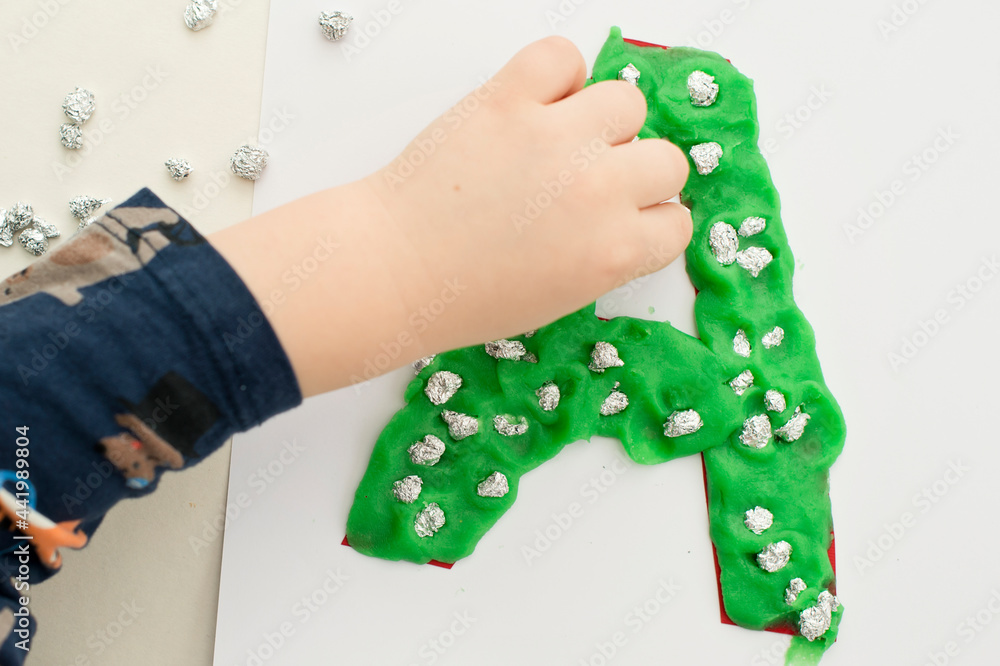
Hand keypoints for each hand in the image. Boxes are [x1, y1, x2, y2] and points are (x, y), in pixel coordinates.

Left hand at [364, 36, 691, 354]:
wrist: (395, 270)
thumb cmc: (464, 296)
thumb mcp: (559, 296)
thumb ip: (606, 253)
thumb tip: (625, 210)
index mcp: (616, 252)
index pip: (676, 220)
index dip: (646, 218)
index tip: (621, 216)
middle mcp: (600, 192)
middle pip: (667, 159)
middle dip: (633, 172)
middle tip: (589, 181)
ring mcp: (558, 140)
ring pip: (627, 102)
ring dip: (600, 120)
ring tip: (558, 139)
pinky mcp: (510, 100)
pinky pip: (564, 57)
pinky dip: (555, 73)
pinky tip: (534, 102)